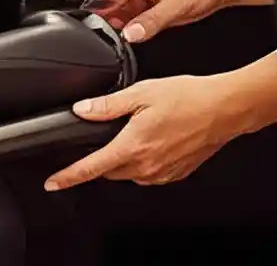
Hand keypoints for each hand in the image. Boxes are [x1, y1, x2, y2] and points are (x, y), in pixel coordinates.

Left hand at [44, 52, 276, 190]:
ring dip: (122, 159)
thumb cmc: (188, 97)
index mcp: (133, 146)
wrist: (225, 108)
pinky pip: (149, 173)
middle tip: (104, 138)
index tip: (52, 183)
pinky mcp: (177, 173)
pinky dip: (143, 161)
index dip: (67, 176)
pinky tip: (153, 141)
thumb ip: (107, 105)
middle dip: (99, 159)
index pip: (90, 168)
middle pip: (108, 171)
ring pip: (129, 173)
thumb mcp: (141, 93)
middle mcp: (147, 165)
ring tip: (135, 133)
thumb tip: (82, 109)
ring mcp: (163, 172)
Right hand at [88, 0, 269, 43]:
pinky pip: (134, 21)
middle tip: (115, 44)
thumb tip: (129, 34)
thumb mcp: (177, 5)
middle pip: (109, 11)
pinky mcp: (151, 6)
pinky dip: (134, 30)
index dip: (98, 21)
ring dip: (122, 30)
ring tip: (128, 41)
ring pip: (121, 17)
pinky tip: (141, 36)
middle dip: (109, 27)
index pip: (103, 2)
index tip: (99, 38)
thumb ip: (151, 21)